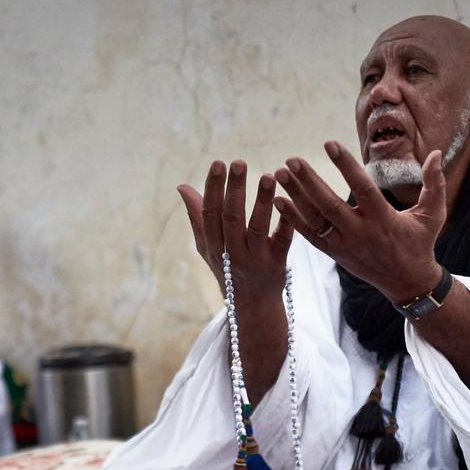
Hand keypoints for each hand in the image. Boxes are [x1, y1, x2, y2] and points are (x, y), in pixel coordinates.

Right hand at [180, 160, 294, 302]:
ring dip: (261, 201)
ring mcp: (255, 259)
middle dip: (234, 189)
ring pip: (257, 228)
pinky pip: (282, 241)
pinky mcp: (277, 264)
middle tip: (239, 162)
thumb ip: (197, 216)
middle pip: (231, 218)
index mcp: (213, 245)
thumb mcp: (208, 246)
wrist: (252, 307)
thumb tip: (182, 186)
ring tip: (268, 175)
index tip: (218, 163)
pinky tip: (288, 201)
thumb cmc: (228, 268)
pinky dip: (285, 222)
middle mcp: (232, 253)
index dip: (213, 188)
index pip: (210, 213)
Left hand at [274, 143, 448, 303]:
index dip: (345, 166)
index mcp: (384, 220)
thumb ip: (434, 183)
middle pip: (330, 205)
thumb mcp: (433, 214)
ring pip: (315, 220)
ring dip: (295, 196)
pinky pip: (309, 236)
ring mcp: (345, 245)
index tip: (329, 143)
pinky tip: (278, 201)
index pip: (362, 189)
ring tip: (279, 173)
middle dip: (309, 182)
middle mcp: (361, 233)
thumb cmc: (421, 242)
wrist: (407, 282)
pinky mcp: (335, 253)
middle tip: (291, 160)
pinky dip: (293, 219)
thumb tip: (437, 153)